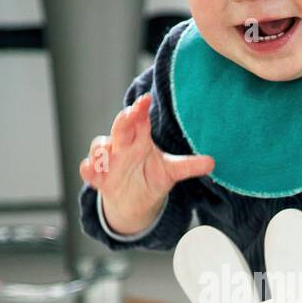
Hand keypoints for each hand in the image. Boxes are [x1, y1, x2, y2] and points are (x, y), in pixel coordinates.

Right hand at [80, 92, 214, 233]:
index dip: (140, 109)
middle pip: (120, 128)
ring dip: (102, 147)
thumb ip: (189, 166)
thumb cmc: (150, 178)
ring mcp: (109, 161)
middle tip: (129, 114)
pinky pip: (89, 170)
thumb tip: (212, 162)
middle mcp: (123, 146)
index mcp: (140, 139)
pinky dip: (89, 169)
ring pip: (100, 146)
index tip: (145, 100)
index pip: (139, 119)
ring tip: (108, 150)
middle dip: (123, 120)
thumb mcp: (171, 172)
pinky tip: (92, 169)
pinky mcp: (100, 178)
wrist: (134, 201)